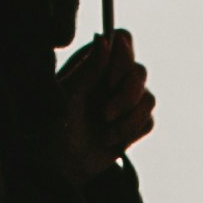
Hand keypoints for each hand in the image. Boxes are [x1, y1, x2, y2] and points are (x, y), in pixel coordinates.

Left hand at [57, 31, 158, 170]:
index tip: (111, 80)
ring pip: (149, 99)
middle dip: (125, 96)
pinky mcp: (133, 123)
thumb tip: (104, 38)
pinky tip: (109, 140)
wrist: (61, 163)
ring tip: (104, 134)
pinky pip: (148, 121)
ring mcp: (125, 100)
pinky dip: (130, 132)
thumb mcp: (67, 96)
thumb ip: (88, 68)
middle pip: (140, 71)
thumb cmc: (54, 124)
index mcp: (94, 62)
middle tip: (104, 114)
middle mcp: (112, 77)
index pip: (123, 40)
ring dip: (127, 121)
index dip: (123, 57)